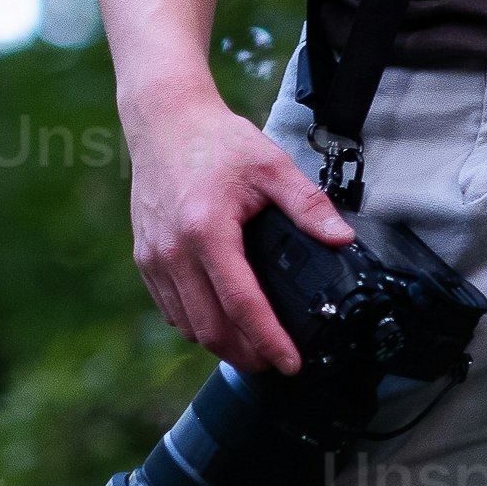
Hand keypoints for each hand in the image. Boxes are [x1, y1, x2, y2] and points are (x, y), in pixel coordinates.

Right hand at [126, 86, 350, 370]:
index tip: (291, 363)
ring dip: (221, 344)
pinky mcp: (144, 259)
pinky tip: (222, 320)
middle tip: (276, 361)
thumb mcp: (271, 166)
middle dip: (246, 354)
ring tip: (253, 346)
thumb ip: (309, 206)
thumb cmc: (216, 142)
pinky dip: (197, 324)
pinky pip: (171, 309)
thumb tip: (342, 240)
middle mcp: (174, 252)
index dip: (269, 341)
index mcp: (207, 231)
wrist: (164, 121)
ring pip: (187, 326)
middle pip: (211, 329)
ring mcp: (154, 258)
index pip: (242, 305)